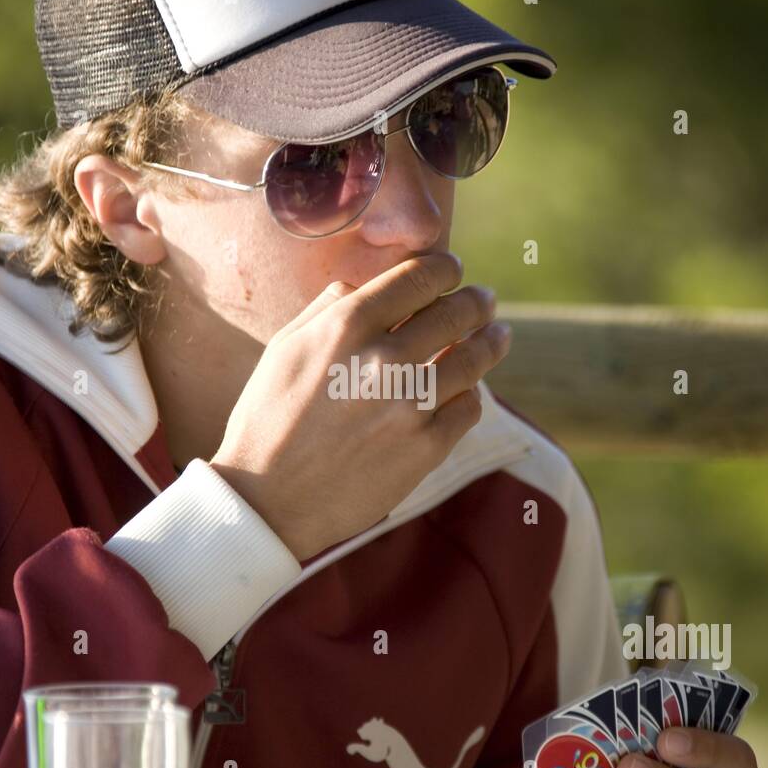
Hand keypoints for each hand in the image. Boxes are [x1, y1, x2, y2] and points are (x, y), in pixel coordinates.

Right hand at [209, 252, 511, 560]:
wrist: (269, 499)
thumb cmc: (269, 419)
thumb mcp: (285, 348)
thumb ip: (326, 309)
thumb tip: (361, 285)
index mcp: (346, 326)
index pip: (418, 277)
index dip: (444, 268)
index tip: (452, 270)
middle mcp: (384, 360)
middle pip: (455, 313)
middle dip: (476, 301)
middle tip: (484, 300)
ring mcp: (410, 405)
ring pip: (474, 357)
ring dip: (491, 341)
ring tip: (498, 336)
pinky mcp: (427, 447)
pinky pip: (470, 407)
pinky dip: (472, 393)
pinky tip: (468, 389)